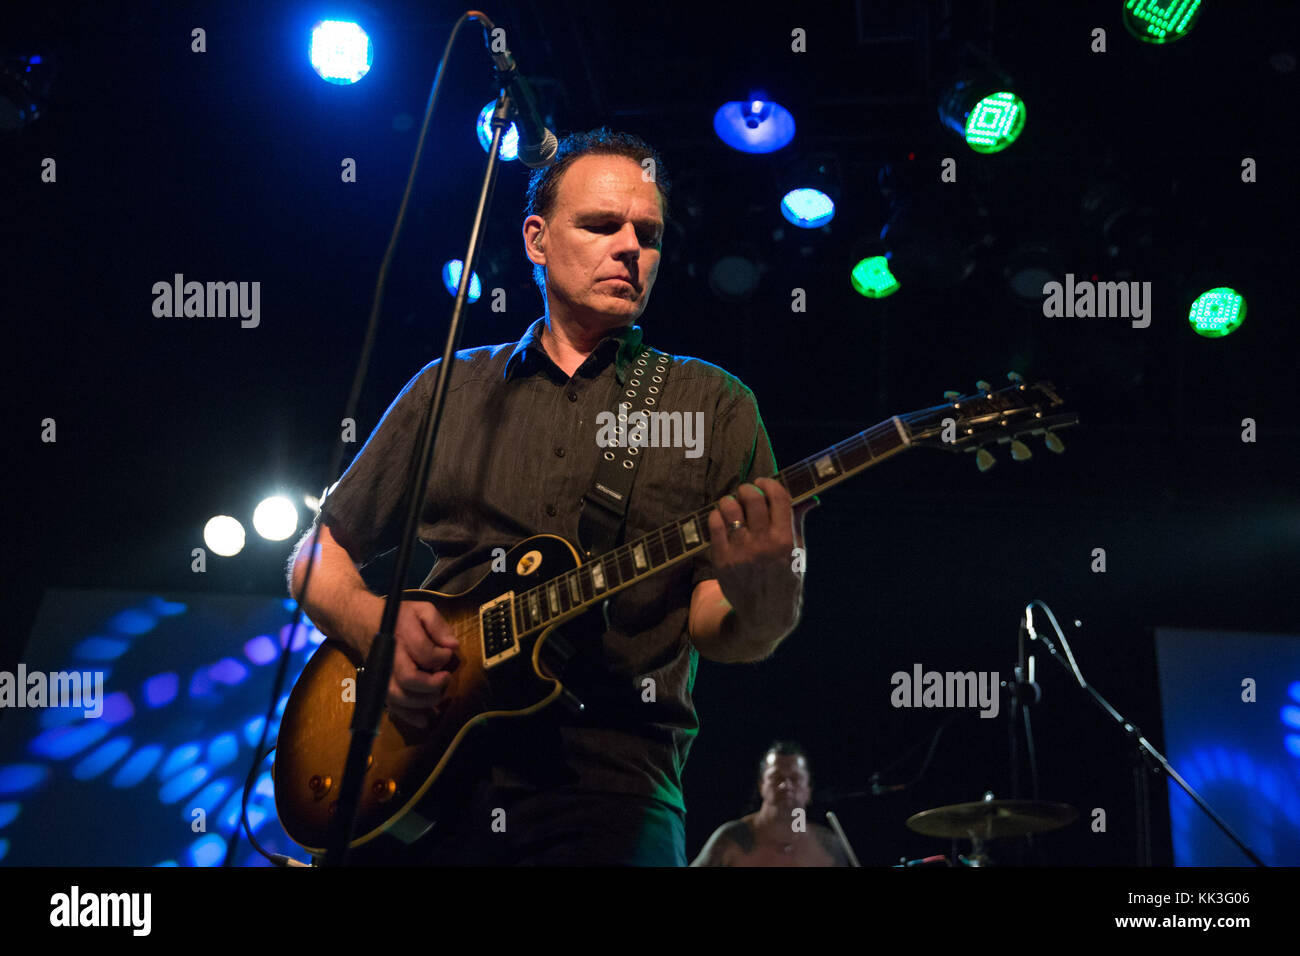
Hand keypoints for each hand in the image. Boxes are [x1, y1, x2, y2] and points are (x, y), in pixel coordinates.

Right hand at [384, 601, 458, 728]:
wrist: (363, 622)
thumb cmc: (399, 617)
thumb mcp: (422, 609)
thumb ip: (438, 624)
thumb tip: (453, 645)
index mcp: (401, 632)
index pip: (423, 652)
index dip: (441, 657)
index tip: (448, 654)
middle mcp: (389, 655)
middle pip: (409, 679)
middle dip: (432, 684)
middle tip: (445, 678)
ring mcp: (382, 673)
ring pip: (399, 696)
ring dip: (423, 702)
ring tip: (438, 695)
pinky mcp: (379, 685)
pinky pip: (391, 706)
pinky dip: (409, 716)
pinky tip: (425, 720)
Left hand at [706, 478, 817, 640]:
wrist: (765, 615)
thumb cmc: (785, 579)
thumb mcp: (797, 552)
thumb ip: (798, 522)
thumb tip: (811, 499)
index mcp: (785, 540)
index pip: (777, 497)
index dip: (769, 483)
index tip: (763, 482)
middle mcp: (763, 544)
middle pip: (751, 498)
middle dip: (747, 489)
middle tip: (746, 493)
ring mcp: (741, 552)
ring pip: (729, 508)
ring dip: (730, 500)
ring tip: (732, 505)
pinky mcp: (722, 560)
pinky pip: (714, 525)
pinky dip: (717, 516)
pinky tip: (722, 519)